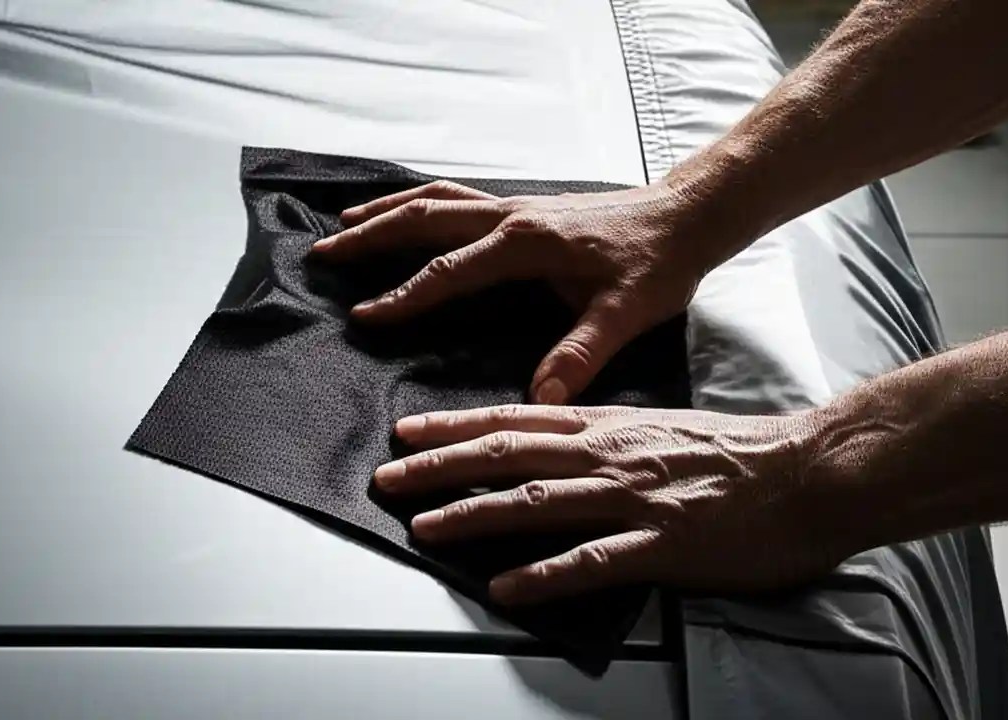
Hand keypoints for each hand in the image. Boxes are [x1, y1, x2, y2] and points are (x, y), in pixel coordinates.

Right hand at [310, 180, 727, 404]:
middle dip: (369, 236)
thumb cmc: (657, 263)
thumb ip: (582, 355)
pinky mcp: (523, 207)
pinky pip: (456, 197)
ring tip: (344, 222)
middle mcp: (510, 215)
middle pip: (423, 218)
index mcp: (524, 243)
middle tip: (322, 253)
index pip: (447, 270)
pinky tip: (407, 212)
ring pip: (435, 199)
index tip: (361, 315)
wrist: (685, 215)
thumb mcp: (626, 313)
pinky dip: (419, 202)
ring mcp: (515, 205)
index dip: (402, 295)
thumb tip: (543, 400)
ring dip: (387, 210)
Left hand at [372, 403, 843, 604]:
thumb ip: (608, 438)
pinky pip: (593, 561)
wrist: (811, 471)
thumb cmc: (742, 454)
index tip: (409, 432)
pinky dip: (545, 574)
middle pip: (511, 455)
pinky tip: (508, 585)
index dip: (457, 426)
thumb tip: (558, 446)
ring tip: (425, 526)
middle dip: (442, 466)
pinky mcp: (664, 544)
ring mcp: (636, 499)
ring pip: (538, 502)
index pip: (518, 418)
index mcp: (612, 425)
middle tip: (390, 477)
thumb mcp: (662, 430)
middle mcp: (612, 455)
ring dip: (475, 514)